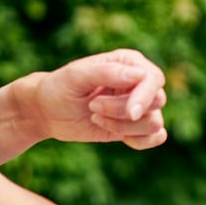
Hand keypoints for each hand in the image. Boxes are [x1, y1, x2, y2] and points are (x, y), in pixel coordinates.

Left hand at [35, 49, 167, 149]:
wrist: (48, 112)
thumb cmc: (59, 88)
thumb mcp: (75, 77)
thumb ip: (106, 73)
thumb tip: (140, 75)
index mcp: (130, 63)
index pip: (154, 79)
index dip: (145, 96)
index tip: (129, 113)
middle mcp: (140, 83)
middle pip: (157, 102)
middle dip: (124, 111)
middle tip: (93, 107)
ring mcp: (141, 106)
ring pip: (154, 123)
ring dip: (123, 126)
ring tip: (96, 117)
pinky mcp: (138, 127)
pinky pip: (156, 138)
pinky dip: (139, 141)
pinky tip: (116, 135)